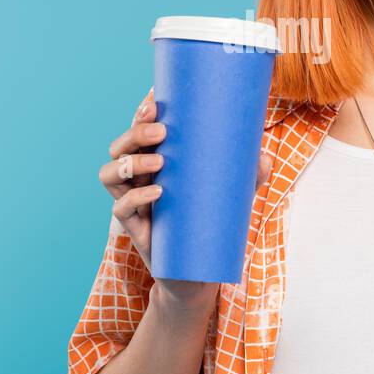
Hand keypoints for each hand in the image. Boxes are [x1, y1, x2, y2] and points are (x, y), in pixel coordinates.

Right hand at [99, 91, 273, 306]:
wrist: (197, 271)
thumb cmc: (209, 222)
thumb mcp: (232, 194)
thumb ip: (249, 175)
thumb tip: (264, 156)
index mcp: (155, 162)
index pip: (140, 131)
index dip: (141, 114)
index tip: (156, 102)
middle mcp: (138, 179)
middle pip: (119, 146)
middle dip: (135, 132)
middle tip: (162, 131)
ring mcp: (132, 202)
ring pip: (109, 174)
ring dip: (130, 161)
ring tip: (160, 161)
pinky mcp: (134, 228)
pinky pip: (121, 208)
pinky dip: (137, 197)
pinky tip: (158, 192)